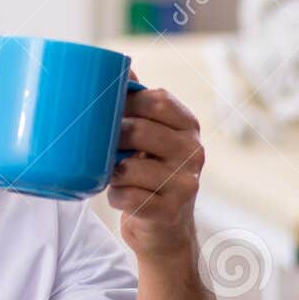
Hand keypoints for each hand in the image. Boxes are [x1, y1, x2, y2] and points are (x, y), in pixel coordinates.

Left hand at [108, 73, 204, 260]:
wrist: (165, 232)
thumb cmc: (150, 176)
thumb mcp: (150, 139)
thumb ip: (138, 106)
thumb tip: (122, 67)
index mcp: (189, 128)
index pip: (157, 99)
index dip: (127, 102)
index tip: (109, 111)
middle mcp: (194, 152)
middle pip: (138, 130)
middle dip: (112, 139)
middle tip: (104, 148)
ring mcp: (185, 183)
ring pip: (128, 167)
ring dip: (112, 173)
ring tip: (117, 176)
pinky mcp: (170, 211)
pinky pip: (127, 196)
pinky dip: (115, 197)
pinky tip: (123, 198)